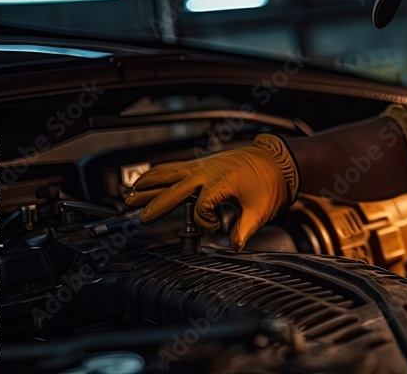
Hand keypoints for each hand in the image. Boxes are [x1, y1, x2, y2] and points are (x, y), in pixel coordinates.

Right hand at [125, 134, 298, 250]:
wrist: (277, 160)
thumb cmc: (270, 182)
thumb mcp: (261, 209)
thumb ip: (245, 230)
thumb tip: (235, 246)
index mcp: (222, 182)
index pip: (202, 208)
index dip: (206, 222)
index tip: (216, 227)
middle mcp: (208, 171)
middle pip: (176, 189)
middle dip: (158, 203)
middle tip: (142, 216)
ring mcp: (203, 165)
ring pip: (170, 175)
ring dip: (149, 184)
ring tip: (130, 194)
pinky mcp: (202, 163)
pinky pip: (174, 166)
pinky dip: (158, 173)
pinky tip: (146, 179)